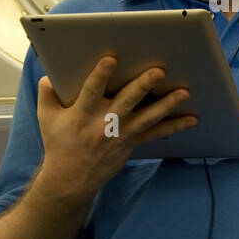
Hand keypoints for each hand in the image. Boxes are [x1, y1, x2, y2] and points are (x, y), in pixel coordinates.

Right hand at [35, 56, 196, 199]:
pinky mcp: (132, 142)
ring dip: (166, 105)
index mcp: (81, 114)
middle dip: (142, 86)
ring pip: (147, 117)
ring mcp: (121, 134)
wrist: (71, 179)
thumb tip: (49, 76)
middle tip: (158, 71)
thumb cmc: (59, 144)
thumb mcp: (46, 118)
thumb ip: (47, 94)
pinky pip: (155, 133)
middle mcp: (104, 123)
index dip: (100, 75)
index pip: (91, 91)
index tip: (111, 58)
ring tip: (184, 92)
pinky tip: (191, 119)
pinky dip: (174, 126)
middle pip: (126, 102)